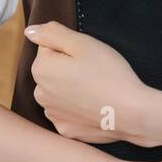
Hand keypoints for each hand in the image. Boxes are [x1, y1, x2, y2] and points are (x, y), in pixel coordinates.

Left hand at [25, 21, 154, 146]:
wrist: (132, 113)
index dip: (70, 48)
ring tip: (96, 89)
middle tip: (94, 71)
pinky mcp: (66, 130)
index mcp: (41, 69)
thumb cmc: (109, 73)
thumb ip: (52, 33)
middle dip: (68, 68)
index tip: (87, 57)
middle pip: (53, 70)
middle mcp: (40, 94)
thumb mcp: (83, 43)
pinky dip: (78, 108)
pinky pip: (68, 112)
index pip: (50, 47)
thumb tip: (30, 31)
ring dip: (72, 88)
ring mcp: (53, 115)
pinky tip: (94, 106)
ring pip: (59, 91)